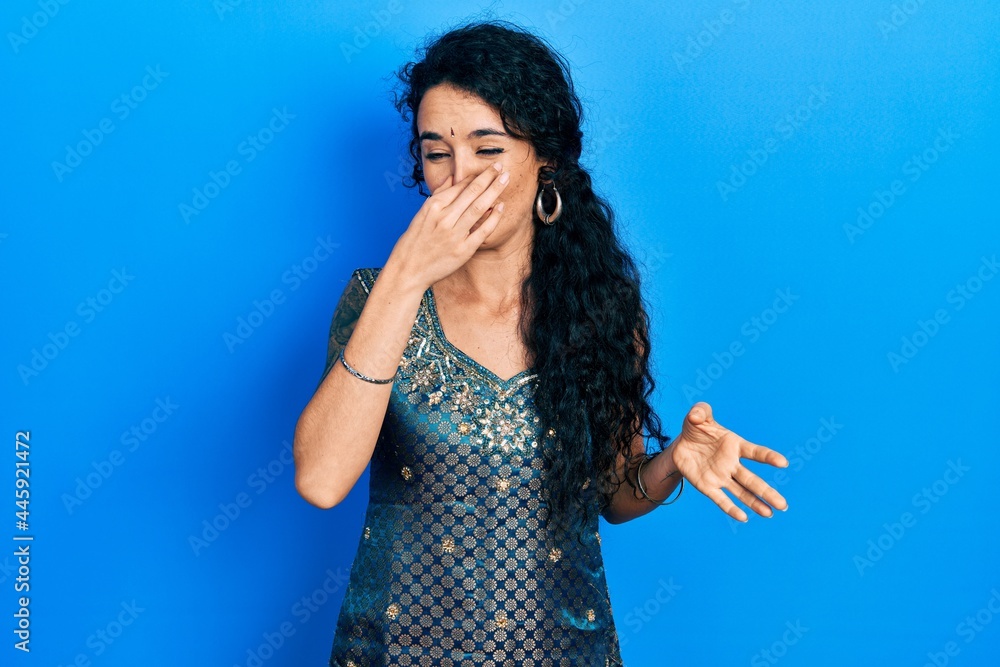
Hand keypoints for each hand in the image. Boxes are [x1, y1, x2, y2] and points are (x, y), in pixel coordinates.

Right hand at [386, 162, 509, 290]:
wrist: (408, 270)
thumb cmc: (414, 241)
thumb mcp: (421, 214)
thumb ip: (438, 195)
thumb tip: (452, 178)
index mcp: (433, 207)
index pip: (459, 186)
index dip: (477, 176)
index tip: (490, 168)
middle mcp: (444, 218)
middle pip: (472, 192)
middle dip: (489, 177)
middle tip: (501, 166)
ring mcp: (454, 235)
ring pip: (479, 207)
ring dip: (494, 191)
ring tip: (505, 178)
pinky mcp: (463, 250)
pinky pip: (482, 231)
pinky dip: (493, 218)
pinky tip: (501, 207)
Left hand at [669, 402, 788, 521]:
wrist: (682, 445)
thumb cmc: (696, 429)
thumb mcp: (697, 416)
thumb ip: (700, 411)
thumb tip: (696, 415)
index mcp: (734, 445)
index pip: (754, 452)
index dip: (768, 456)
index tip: (782, 463)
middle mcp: (731, 464)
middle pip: (752, 480)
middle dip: (767, 492)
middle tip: (784, 505)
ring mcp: (721, 476)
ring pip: (741, 492)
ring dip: (754, 503)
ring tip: (770, 514)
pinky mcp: (707, 486)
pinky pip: (721, 498)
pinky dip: (730, 508)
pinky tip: (743, 517)